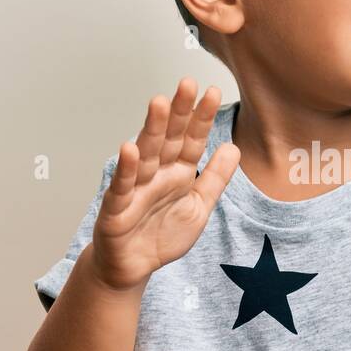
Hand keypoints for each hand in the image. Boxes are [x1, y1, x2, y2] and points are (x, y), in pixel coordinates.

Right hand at [89, 78, 239, 290]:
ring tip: (160, 103)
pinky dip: (126, 169)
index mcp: (177, 173)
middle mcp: (156, 175)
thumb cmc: (161, 235)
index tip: (213, 91)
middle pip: (168, 139)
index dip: (201, 118)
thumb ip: (215, 179)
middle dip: (178, 112)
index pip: (191, 140)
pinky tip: (130, 149)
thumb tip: (234, 147)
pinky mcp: (116, 209)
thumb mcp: (199, 207)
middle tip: (188, 83)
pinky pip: (122, 187)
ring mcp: (135, 189)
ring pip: (145, 155)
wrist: (132, 267)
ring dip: (151, 129)